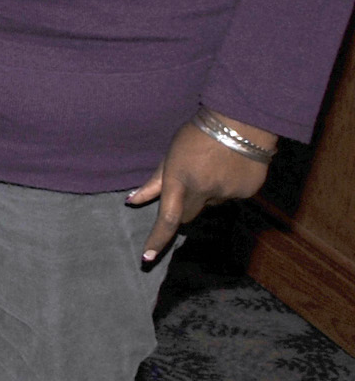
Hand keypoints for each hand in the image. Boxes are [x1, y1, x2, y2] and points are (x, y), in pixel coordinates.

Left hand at [128, 112, 270, 263]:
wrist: (240, 122)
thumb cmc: (197, 134)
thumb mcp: (171, 154)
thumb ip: (155, 181)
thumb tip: (132, 200)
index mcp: (180, 180)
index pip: (166, 218)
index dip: (157, 239)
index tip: (147, 258)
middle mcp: (204, 190)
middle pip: (187, 216)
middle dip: (183, 207)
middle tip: (189, 182)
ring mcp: (228, 193)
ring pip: (211, 204)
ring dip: (208, 193)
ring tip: (214, 165)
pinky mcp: (248, 192)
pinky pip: (232, 197)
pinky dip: (228, 187)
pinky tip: (231, 166)